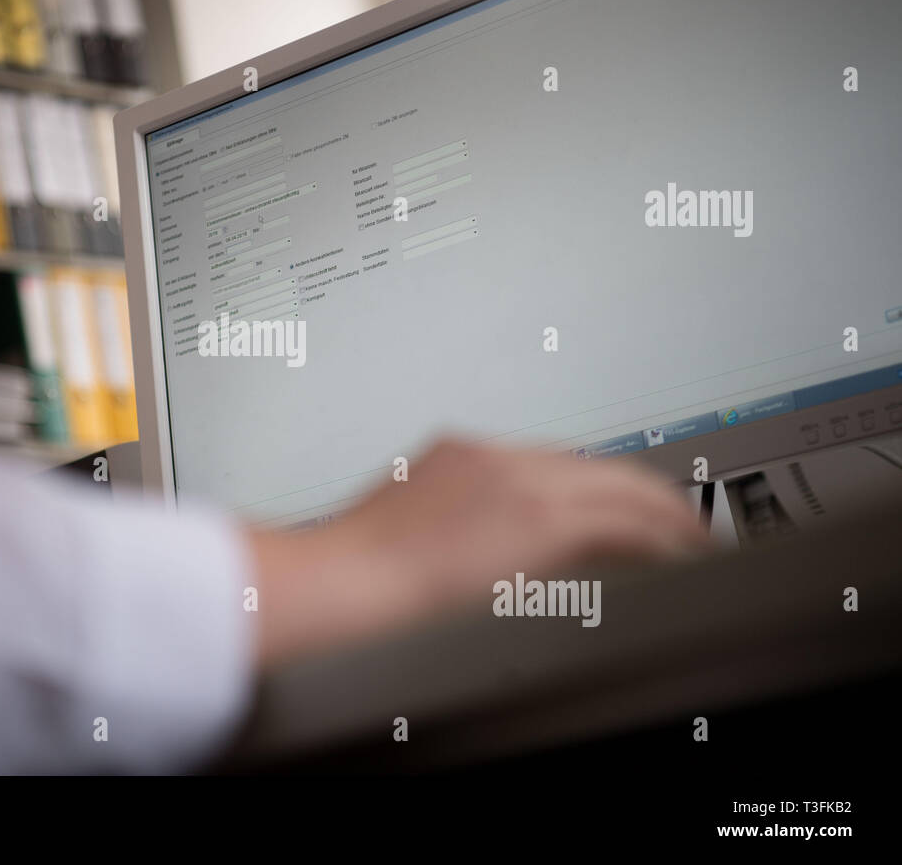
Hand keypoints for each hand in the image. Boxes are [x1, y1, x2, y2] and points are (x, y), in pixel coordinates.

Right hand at [248, 438, 707, 665]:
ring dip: (661, 512)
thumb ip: (446, 519)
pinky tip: (680, 552)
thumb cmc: (353, 570)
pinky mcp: (540, 519)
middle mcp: (496, 456)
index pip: (549, 463)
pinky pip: (624, 522)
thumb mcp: (403, 524)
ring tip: (692, 536)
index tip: (613, 504)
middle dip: (639, 491)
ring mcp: (521, 481)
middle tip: (675, 517)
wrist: (344, 582)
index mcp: (459, 454)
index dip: (592, 485)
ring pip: (619, 486)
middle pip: (592, 465)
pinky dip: (659, 536)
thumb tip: (471, 549)